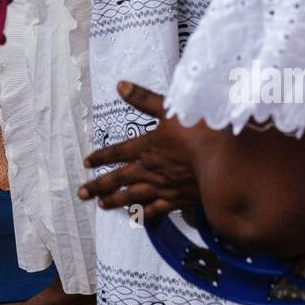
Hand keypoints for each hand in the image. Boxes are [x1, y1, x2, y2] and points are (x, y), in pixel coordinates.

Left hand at [78, 83, 199, 220]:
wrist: (223, 162)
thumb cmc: (197, 131)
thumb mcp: (169, 109)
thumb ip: (143, 98)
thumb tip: (120, 86)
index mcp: (146, 147)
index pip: (117, 152)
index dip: (101, 157)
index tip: (87, 162)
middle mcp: (149, 170)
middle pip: (118, 179)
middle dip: (98, 185)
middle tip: (81, 193)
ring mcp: (163, 187)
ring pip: (132, 197)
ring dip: (115, 201)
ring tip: (102, 206)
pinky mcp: (178, 199)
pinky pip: (156, 209)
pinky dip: (144, 214)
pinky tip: (137, 218)